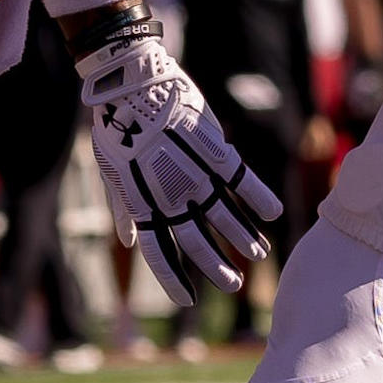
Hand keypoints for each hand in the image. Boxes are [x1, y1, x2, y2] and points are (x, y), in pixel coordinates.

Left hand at [75, 16, 281, 306]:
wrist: (131, 82)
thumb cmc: (116, 126)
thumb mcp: (110, 170)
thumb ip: (123, 208)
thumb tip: (128, 241)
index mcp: (143, 201)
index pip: (159, 251)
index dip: (174, 279)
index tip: (188, 301)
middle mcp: (171, 194)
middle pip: (197, 242)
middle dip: (216, 266)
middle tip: (233, 284)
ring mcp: (196, 174)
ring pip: (225, 217)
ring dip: (243, 238)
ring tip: (258, 254)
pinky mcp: (215, 151)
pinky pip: (243, 181)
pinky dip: (259, 198)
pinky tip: (272, 215)